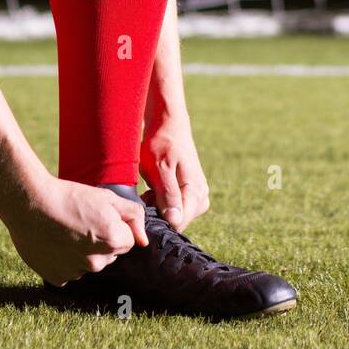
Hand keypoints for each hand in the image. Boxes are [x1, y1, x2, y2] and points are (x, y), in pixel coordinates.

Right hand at [3, 174, 147, 286]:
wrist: (29, 204)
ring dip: (82, 251)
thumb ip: (133, 215)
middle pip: (108, 253)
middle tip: (80, 221)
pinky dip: (64, 260)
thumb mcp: (106, 197)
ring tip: (64, 230)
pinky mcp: (57, 278)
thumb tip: (143, 240)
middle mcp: (97, 263)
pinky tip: (54, 242)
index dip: (114, 225)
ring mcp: (76, 273)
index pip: (127, 240)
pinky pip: (69, 271)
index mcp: (113, 241)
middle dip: (100, 240)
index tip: (97, 215)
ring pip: (88, 263)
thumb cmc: (68, 197)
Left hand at [139, 114, 209, 231]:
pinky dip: (161, 199)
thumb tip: (176, 222)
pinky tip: (155, 186)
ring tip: (151, 185)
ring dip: (159, 205)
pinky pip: (174, 206)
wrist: (167, 123)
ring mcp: (197, 195)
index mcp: (196, 193)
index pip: (177, 224)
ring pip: (173, 214)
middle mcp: (201, 197)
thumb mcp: (160, 168)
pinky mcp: (190, 191)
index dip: (159, 219)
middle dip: (159, 211)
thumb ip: (168, 195)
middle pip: (176, 221)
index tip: (147, 202)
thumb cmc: (161, 143)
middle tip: (148, 191)